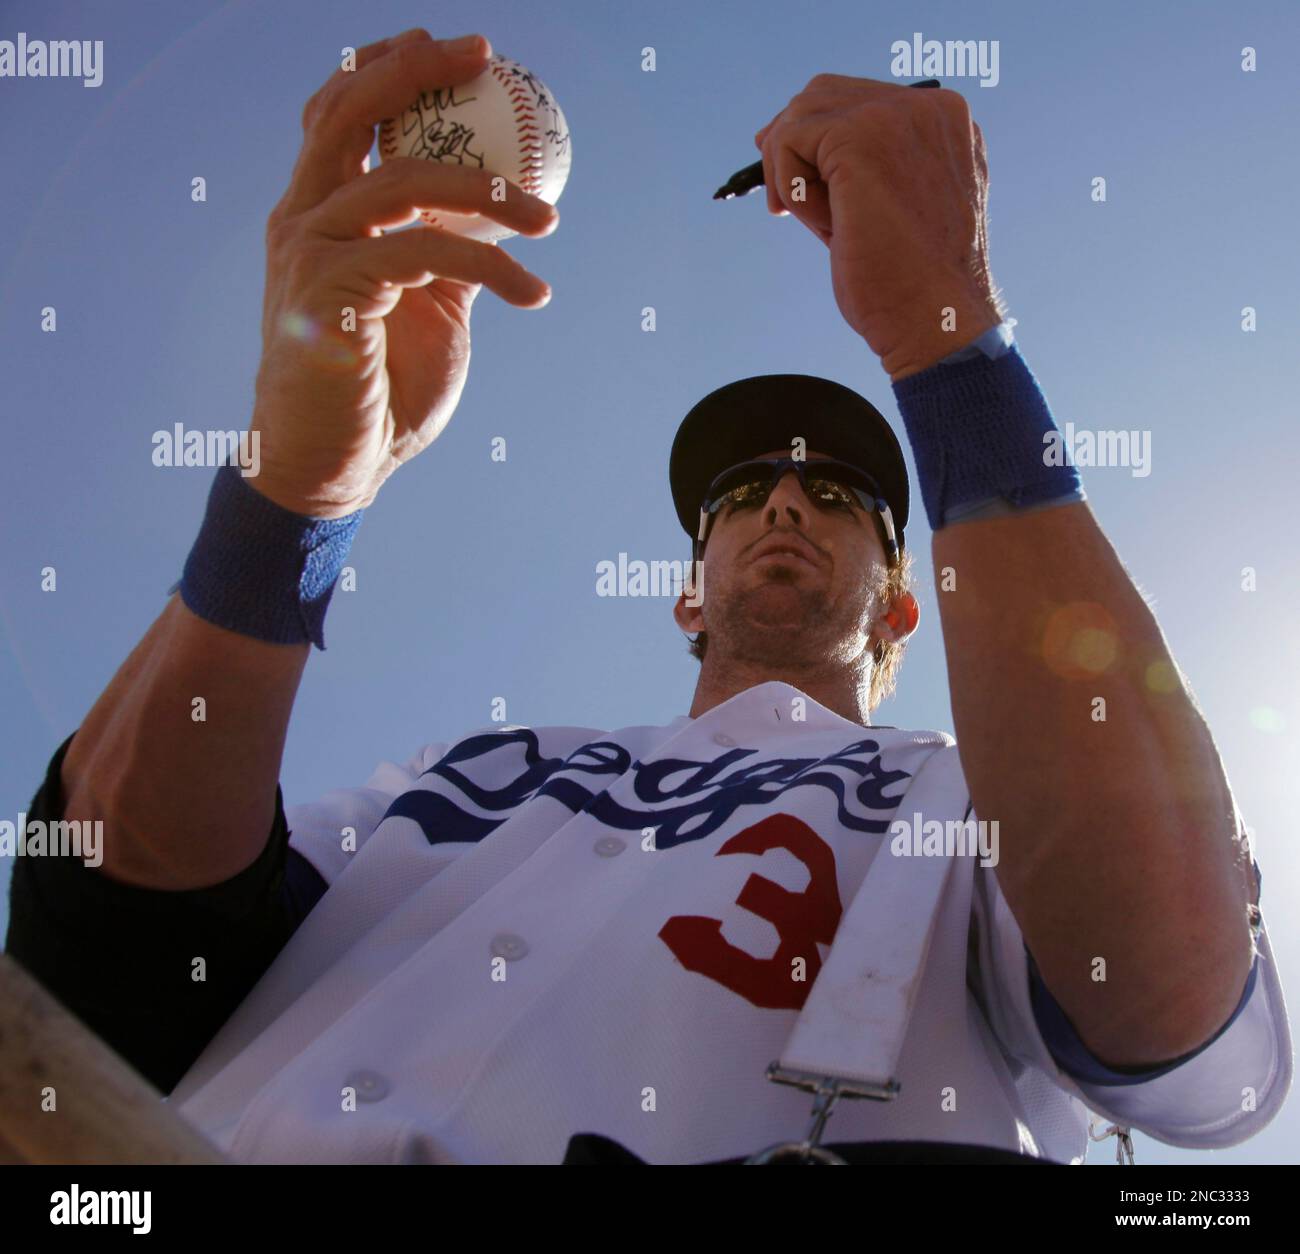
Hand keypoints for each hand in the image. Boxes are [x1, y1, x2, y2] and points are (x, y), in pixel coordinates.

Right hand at [250, 29, 559, 516]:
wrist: (339, 465)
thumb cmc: (380, 390)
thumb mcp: (425, 305)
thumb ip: (446, 250)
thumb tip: (497, 208)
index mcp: (319, 216)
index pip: (339, 116)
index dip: (388, 69)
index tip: (456, 51)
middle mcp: (303, 221)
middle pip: (348, 114)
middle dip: (414, 71)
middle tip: (487, 59)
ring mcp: (309, 254)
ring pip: (400, 181)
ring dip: (488, 192)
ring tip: (548, 219)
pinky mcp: (328, 293)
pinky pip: (423, 251)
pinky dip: (489, 265)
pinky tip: (533, 292)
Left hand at [754, 75, 1002, 380]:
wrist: (936, 320)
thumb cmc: (911, 284)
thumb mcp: (891, 210)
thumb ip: (857, 169)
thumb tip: (778, 137)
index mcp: (944, 125)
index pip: (861, 103)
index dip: (817, 142)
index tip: (803, 188)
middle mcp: (929, 109)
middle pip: (825, 93)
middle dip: (791, 144)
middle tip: (781, 200)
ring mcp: (898, 116)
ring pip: (803, 113)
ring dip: (789, 170)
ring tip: (810, 221)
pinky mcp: (861, 136)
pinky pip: (789, 140)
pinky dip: (787, 184)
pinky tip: (817, 224)